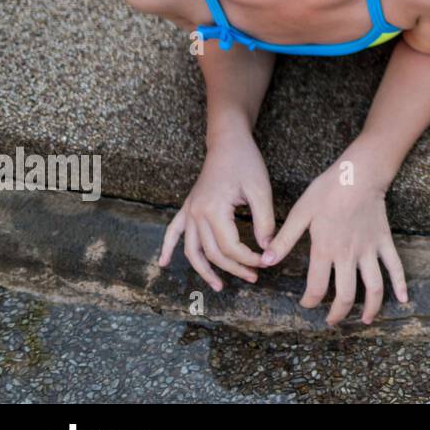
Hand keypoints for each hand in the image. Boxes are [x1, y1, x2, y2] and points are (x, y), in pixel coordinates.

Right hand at [159, 126, 275, 291]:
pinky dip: (166, 248)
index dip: (248, 259)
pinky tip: (162, 263)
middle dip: (234, 268)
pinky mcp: (188, 207)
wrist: (228, 143)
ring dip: (204, 270)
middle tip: (254, 277)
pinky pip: (173, 232)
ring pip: (193, 250)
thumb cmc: (246, 163)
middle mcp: (196, 214)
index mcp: (214, 210)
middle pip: (213, 253)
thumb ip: (264, 220)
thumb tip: (267, 248)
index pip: (230, 247)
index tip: (265, 263)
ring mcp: (189, 211)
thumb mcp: (261, 190)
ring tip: (219, 286)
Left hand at [261, 157, 408, 326]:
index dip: (310, 301)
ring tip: (366, 320)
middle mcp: (349, 255)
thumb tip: (266, 261)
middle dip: (338, 313)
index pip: (317, 287)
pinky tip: (403, 299)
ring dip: (370, 307)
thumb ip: (285, 239)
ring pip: (373, 286)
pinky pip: (395, 266)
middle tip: (332, 320)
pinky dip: (400, 283)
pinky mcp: (384, 241)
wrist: (360, 174)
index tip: (306, 304)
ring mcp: (369, 250)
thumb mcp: (300, 212)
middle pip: (346, 294)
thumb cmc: (328, 190)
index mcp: (326, 249)